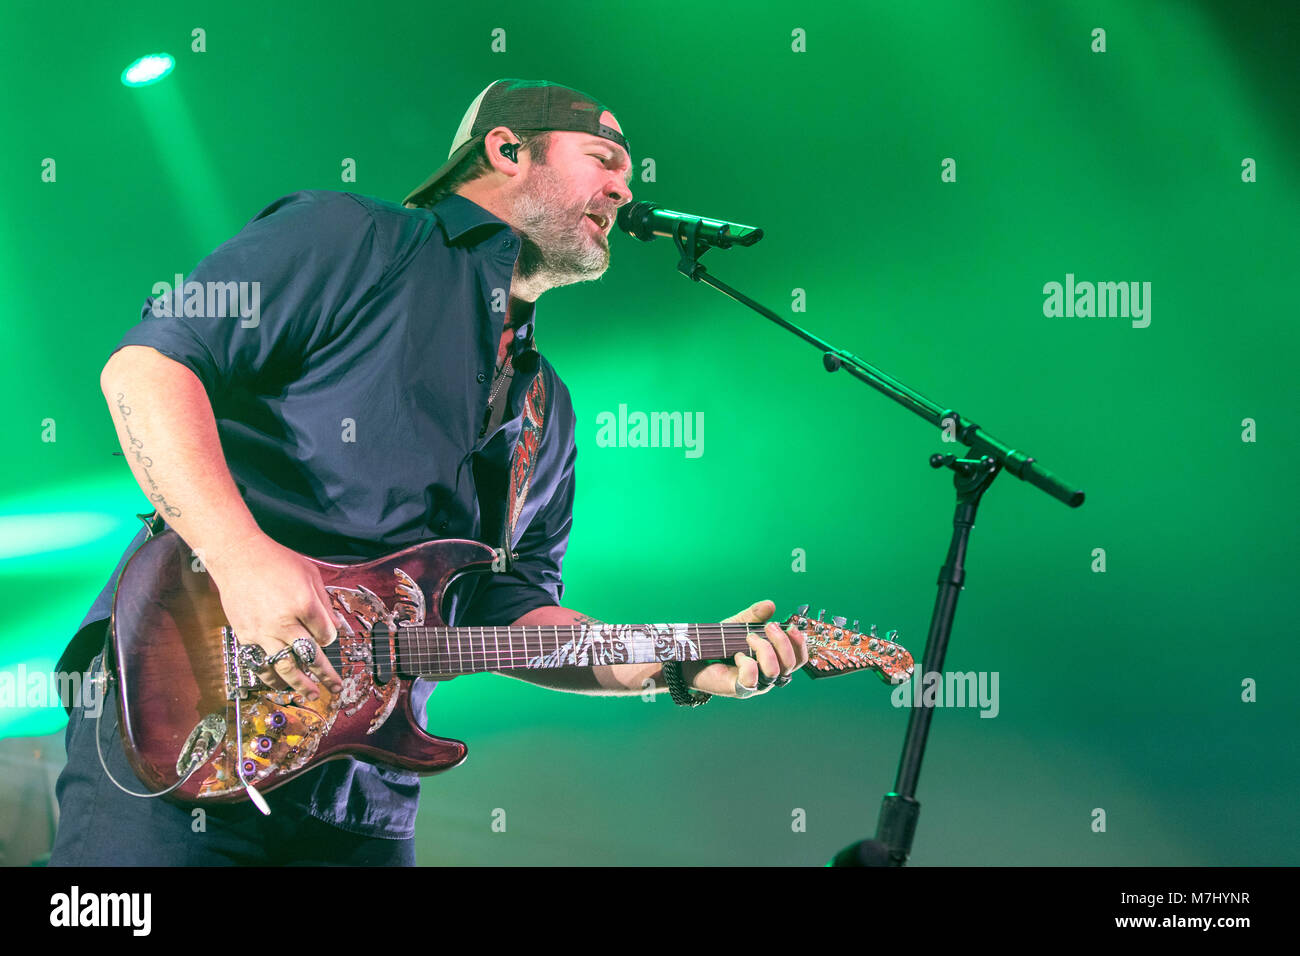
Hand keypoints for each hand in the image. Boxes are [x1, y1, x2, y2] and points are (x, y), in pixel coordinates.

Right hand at [205, 532, 343, 700]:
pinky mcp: (245, 635)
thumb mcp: (311, 574)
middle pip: (309, 657)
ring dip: (300, 685)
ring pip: (284, 667)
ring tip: (311, 695)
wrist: (237, 555)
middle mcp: (283, 622)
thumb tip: (337, 626)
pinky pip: (260, 664)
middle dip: (326, 674)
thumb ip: (325, 602)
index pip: (325, 635)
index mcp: (304, 604)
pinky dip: (271, 678)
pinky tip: (280, 685)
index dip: (330, 638)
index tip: (328, 637)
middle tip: (336, 687)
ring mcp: (262, 631)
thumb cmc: (276, 561)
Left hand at [681, 599, 807, 698]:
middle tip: (769, 627)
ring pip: (775, 672)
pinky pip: (753, 680)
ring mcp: (756, 684)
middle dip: (782, 642)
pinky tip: (738, 655)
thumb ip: (754, 616)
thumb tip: (770, 604)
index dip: (799, 644)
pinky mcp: (741, 689)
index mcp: (774, 661)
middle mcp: (769, 675)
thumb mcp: (738, 625)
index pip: (799, 659)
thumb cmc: (719, 644)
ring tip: (749, 637)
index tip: (791, 626)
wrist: (695, 659)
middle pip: (790, 664)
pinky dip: (748, 664)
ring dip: (765, 650)